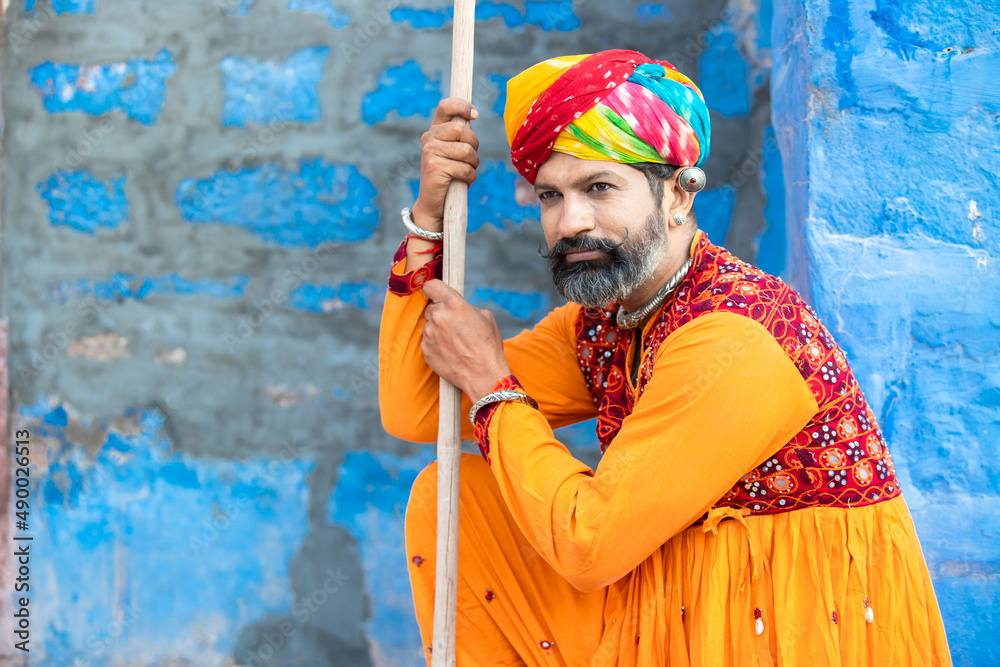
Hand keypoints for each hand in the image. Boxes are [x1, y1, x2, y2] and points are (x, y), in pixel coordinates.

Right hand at [411, 98, 479, 231]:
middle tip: (471, 159)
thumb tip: (473, 114)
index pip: (445, 106)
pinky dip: (470, 176)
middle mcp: (429, 138)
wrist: (434, 203)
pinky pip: (464, 167)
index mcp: (434, 131)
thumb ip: (460, 135)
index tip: (474, 115)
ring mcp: (430, 152)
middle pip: (462, 130)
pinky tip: (463, 181)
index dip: (462, 106)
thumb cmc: (449, 175)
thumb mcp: (453, 151)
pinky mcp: (435, 167)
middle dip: (474, 145)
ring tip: (467, 171)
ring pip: (466, 150)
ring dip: (474, 163)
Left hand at [422, 279, 510, 402]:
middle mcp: (438, 316)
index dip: (434, 290)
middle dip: (440, 313)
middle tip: (454, 325)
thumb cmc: (488, 346)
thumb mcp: (486, 317)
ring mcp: (429, 334)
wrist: (483, 375)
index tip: (436, 294)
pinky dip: (436, 344)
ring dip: (438, 330)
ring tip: (455, 342)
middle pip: (431, 308)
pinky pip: (428, 341)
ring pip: (429, 325)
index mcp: (453, 303)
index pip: (431, 286)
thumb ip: (466, 307)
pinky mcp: (425, 349)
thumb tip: (457, 307)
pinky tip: (450, 352)